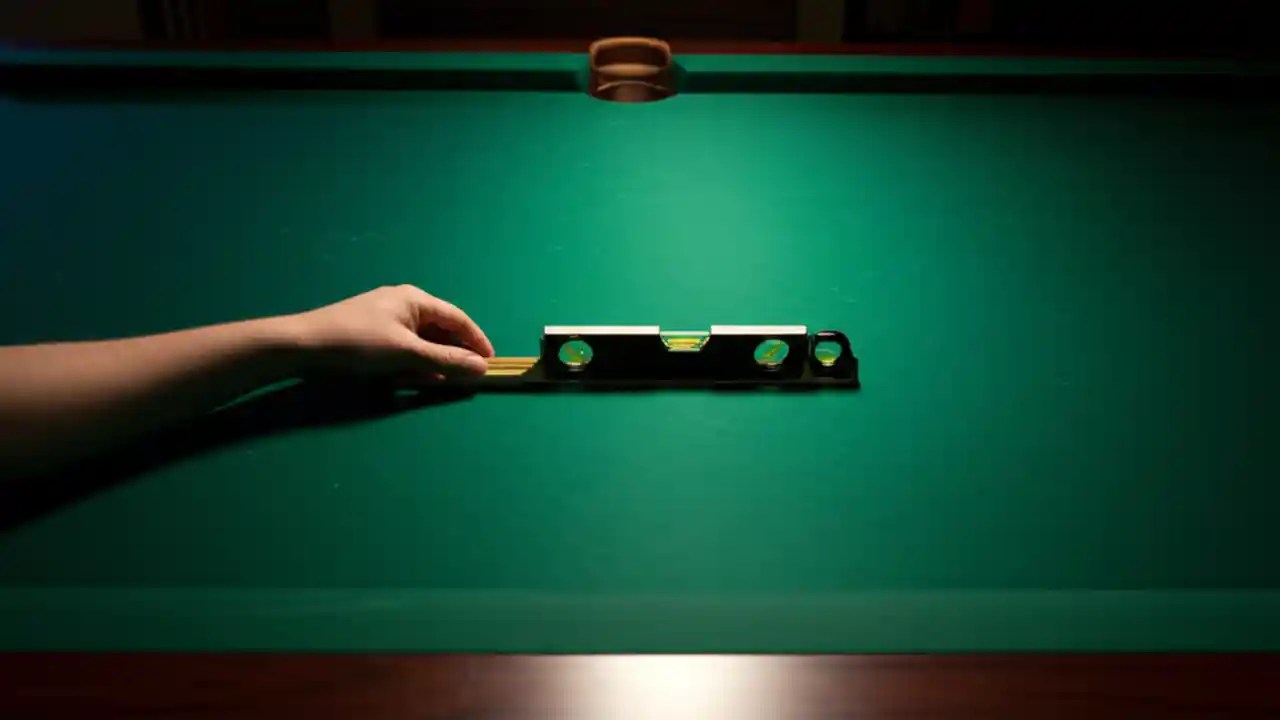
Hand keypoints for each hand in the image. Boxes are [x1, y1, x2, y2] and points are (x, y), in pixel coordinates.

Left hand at [289, 285, 494, 379]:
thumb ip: (446, 360)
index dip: (477, 341)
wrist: (303, 346)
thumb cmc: (358, 343)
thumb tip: (482, 367)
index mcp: (415, 299)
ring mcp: (386, 318)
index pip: (458, 318)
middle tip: (470, 377)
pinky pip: (405, 347)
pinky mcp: (372, 334)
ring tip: (447, 381)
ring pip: (423, 340)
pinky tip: (417, 377)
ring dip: (435, 360)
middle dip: (456, 352)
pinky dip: (415, 362)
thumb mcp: (407, 354)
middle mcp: (403, 303)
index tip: (491, 363)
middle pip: (441, 329)